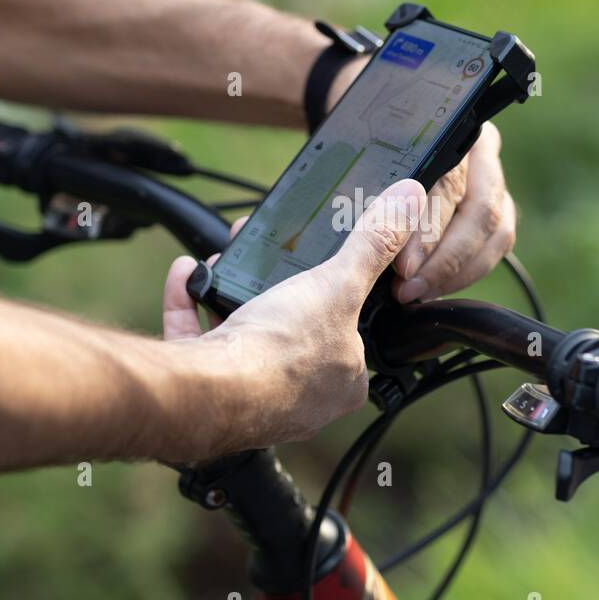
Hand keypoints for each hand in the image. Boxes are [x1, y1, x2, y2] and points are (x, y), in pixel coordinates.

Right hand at [162, 179, 423, 459]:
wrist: (210, 392)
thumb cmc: (282, 354)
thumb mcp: (338, 284)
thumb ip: (373, 244)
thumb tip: (408, 203)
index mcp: (345, 381)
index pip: (355, 332)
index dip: (338, 294)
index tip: (319, 262)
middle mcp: (301, 396)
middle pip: (291, 327)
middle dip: (274, 285)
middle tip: (267, 254)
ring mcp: (251, 394)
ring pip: (243, 332)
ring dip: (230, 289)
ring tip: (229, 256)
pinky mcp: (207, 387)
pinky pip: (199, 337)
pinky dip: (190, 302)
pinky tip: (189, 274)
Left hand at [326, 61, 515, 303]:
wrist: (371, 136)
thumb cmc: (363, 147)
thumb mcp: (361, 163)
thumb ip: (376, 193)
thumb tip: (385, 228)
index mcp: (455, 127)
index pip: (450, 185)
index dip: (429, 231)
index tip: (403, 265)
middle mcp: (481, 155)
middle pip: (480, 213)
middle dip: (445, 260)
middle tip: (407, 289)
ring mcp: (493, 185)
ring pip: (495, 235)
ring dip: (457, 272)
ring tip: (417, 292)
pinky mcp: (494, 214)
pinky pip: (492, 249)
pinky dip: (464, 274)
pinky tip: (432, 288)